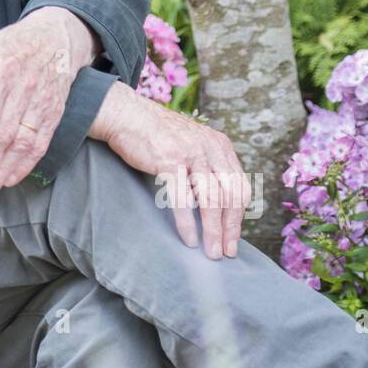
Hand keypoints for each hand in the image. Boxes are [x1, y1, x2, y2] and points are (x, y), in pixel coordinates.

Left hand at [0, 6, 98, 194]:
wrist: (56, 36)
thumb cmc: (11, 47)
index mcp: (2, 72)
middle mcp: (24, 88)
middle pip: (5, 133)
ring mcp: (42, 102)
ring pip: (24, 142)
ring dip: (6, 168)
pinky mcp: (54, 112)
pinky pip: (42, 143)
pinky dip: (27, 164)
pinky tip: (11, 178)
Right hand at [88, 81, 249, 257]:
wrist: (127, 115)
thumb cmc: (157, 135)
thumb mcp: (192, 144)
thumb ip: (207, 166)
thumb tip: (215, 204)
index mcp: (220, 145)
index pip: (240, 186)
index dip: (240, 215)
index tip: (234, 236)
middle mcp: (211, 148)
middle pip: (230, 195)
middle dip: (231, 228)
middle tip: (228, 252)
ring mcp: (191, 154)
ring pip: (211, 200)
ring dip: (213, 231)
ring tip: (211, 252)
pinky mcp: (169, 161)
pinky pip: (183, 199)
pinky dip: (187, 222)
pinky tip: (189, 239)